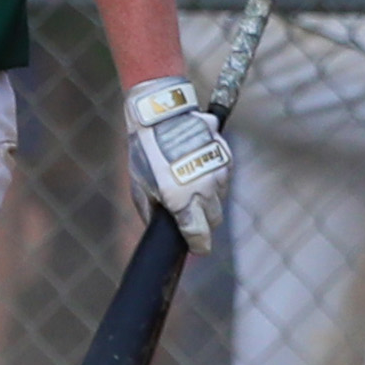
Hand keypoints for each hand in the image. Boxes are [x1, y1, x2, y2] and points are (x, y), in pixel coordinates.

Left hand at [123, 76, 229, 252]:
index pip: (200, 235)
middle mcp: (205, 190)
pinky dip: (213, 174)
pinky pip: (223, 175)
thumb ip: (151, 211)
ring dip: (208, 195)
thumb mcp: (139, 186)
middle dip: (204, 220)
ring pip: (220, 196)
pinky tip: (196, 163)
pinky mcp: (225, 155)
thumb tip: (160, 229)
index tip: (198, 248)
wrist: (161, 115)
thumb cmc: (145, 152)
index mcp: (183, 202)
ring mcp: (218, 172)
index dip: (199, 245)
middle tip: (189, 213)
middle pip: (214, 219)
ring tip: (187, 179)